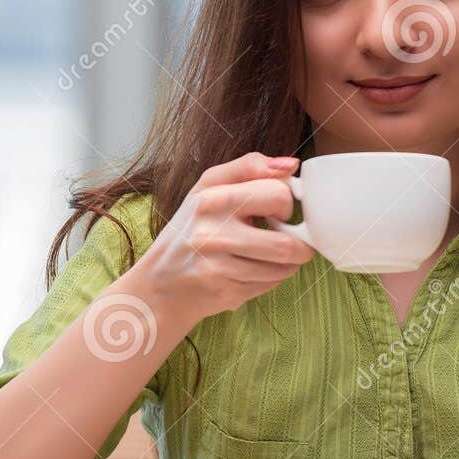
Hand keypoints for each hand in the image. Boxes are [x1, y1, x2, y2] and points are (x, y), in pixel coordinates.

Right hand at [127, 152, 314, 326]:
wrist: (160, 282)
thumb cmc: (190, 228)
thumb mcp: (208, 187)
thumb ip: (249, 167)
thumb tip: (291, 165)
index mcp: (212, 199)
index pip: (278, 195)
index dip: (285, 204)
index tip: (277, 211)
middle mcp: (213, 234)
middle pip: (287, 243)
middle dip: (299, 244)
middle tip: (287, 239)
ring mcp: (219, 268)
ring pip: (284, 268)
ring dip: (287, 263)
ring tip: (269, 256)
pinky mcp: (226, 293)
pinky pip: (271, 285)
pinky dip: (271, 278)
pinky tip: (253, 271)